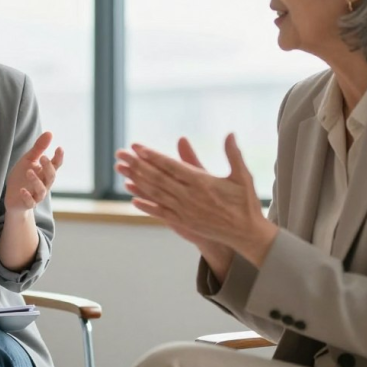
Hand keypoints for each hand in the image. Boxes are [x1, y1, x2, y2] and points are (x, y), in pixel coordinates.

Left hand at [4, 131, 63, 211]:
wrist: (13, 197)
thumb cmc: (22, 177)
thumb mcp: (28, 160)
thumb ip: (39, 148)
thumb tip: (50, 132)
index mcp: (45, 172)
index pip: (55, 165)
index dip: (58, 157)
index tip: (59, 148)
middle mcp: (44, 184)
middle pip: (51, 177)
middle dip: (48, 168)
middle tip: (42, 157)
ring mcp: (36, 195)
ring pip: (42, 190)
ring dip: (36, 181)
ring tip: (28, 171)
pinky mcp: (27, 204)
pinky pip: (30, 202)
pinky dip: (27, 197)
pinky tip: (22, 190)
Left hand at [115, 134, 276, 268]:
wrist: (245, 233)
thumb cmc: (245, 202)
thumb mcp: (242, 176)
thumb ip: (233, 154)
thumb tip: (230, 133)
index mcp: (202, 182)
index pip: (171, 166)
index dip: (152, 156)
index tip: (137, 147)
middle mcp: (189, 196)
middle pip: (157, 177)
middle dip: (136, 164)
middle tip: (120, 153)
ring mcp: (184, 210)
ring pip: (155, 193)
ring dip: (136, 181)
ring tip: (121, 170)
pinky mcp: (183, 222)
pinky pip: (160, 212)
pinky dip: (146, 205)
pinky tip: (133, 199)